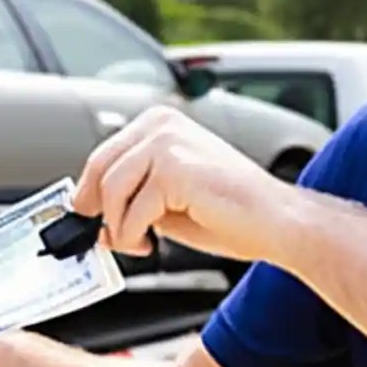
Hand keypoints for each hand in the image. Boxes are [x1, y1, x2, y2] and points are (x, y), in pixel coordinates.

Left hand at [73, 105, 290, 262]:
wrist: (277, 223)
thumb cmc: (232, 211)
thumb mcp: (166, 200)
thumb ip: (131, 200)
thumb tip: (93, 219)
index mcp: (159, 123)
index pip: (103, 155)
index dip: (90, 191)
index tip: (89, 218)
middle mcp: (162, 124)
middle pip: (100, 169)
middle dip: (99, 211)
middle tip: (111, 238)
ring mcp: (168, 142)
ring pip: (112, 192)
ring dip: (119, 228)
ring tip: (140, 243)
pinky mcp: (175, 168)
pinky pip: (133, 211)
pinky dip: (134, 236)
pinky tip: (154, 243)